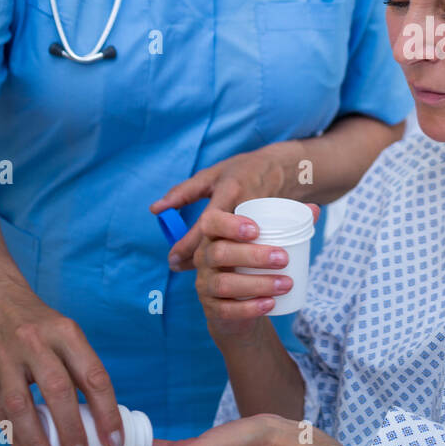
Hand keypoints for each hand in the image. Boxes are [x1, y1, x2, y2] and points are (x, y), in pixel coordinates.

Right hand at [0, 281, 121, 445]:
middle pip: (59, 390)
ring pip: (22, 404)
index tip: (114, 441)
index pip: (93, 376)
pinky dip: (14, 435)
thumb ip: (76, 369)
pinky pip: (0, 410)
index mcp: (67, 333)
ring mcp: (6, 357)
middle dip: (72, 430)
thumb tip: (96, 418)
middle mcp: (37, 342)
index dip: (106, 412)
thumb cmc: (35, 323)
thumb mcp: (63, 333)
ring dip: (36, 440)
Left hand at [152, 146, 293, 271]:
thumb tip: (156, 209)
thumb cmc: (246, 170)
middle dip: (200, 260)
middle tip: (183, 269)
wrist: (289, 169)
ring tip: (204, 276)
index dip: (188, 245)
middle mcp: (246, 205)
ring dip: (223, 266)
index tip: (173, 261)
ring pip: (240, 249)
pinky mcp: (278, 227)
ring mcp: (265, 218)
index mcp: (230, 191)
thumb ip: (184, 192)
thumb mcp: (213, 174)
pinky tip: (233, 274)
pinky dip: (245, 265)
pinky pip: (257, 249)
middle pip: (222, 241)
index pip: (207, 223)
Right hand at [193, 203, 320, 338]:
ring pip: (223, 284)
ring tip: (286, 284)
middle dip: (253, 255)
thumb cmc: (254, 266)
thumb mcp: (267, 245)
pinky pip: (226, 310)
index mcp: (215, 236)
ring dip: (258, 283)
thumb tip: (314, 210)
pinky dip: (250, 308)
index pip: (211, 222)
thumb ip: (289, 226)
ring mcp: (205, 285)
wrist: (243, 306)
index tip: (257, 230)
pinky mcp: (212, 310)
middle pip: (219, 253)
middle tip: (283, 258)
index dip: (230, 224)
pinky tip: (270, 304)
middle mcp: (204, 259)